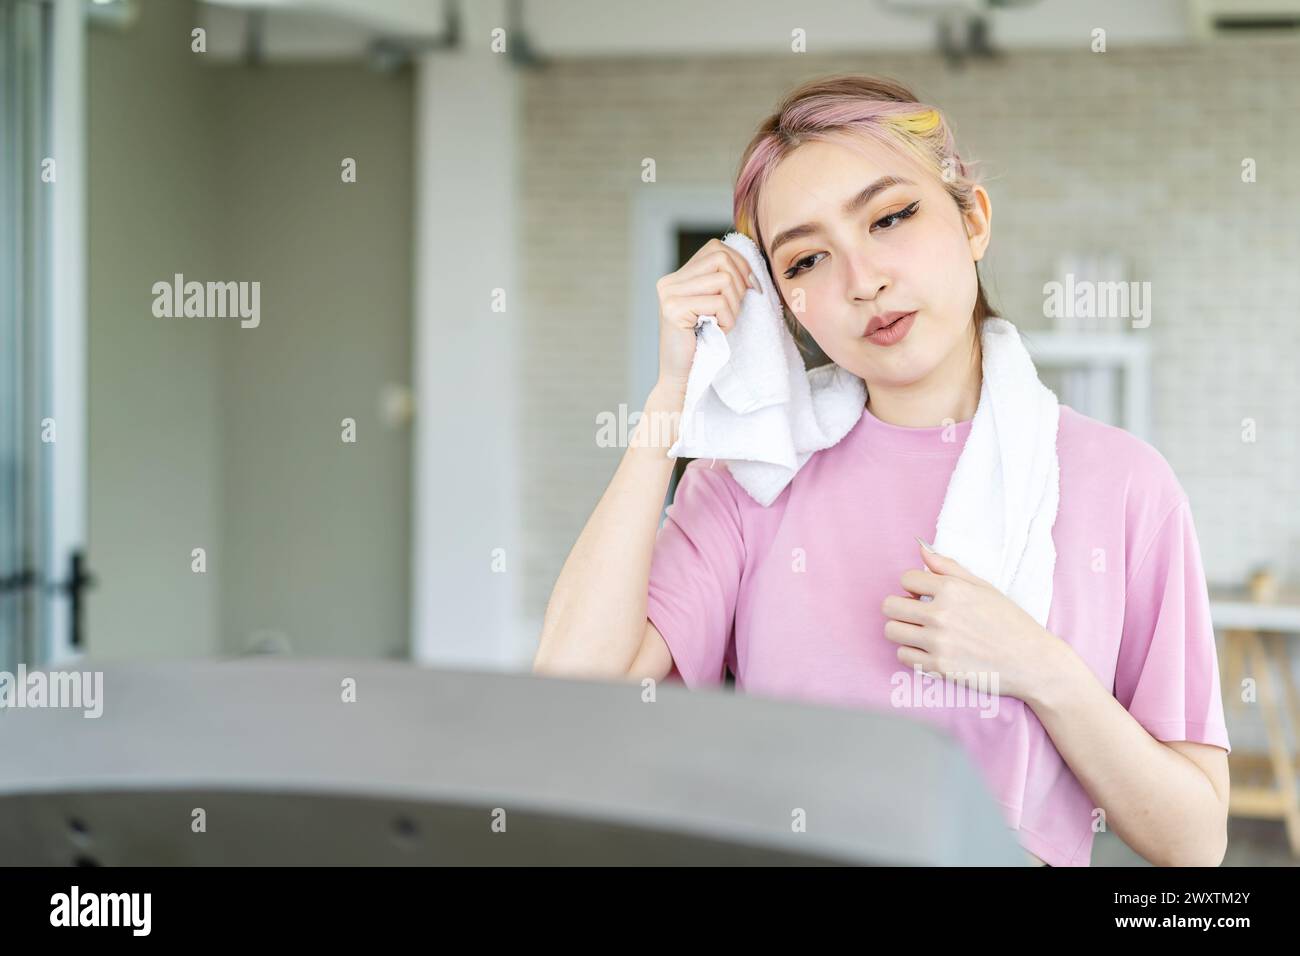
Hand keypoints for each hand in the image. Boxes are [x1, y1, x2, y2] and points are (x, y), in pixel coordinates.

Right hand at [654, 238, 758, 391]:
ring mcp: (669, 294)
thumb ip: (723, 282)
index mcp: (677, 277)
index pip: (716, 248)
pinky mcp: (674, 309)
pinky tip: (716, 332)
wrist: (682, 377)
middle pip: (722, 259)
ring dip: (733, 306)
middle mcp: (669, 281)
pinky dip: (727, 320)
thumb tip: (751, 265)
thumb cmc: (703, 344)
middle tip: (732, 310)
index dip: (740, 264)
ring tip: (721, 324)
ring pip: (723, 280)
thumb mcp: (715, 306)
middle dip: (739, 284)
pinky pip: (718, 302)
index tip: (749, 288)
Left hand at [880, 540, 1061, 703]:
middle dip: (900, 607)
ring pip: (892, 631)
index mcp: (951, 589)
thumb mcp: (984, 587)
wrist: (1032, 661)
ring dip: (903, 631)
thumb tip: (921, 549)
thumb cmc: (1010, 622)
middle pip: (890, 606)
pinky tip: (929, 651)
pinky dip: (912, 653)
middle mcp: (940, 615)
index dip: (913, 587)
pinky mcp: (938, 667)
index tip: (924, 596)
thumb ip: (949, 568)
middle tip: (917, 614)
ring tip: (921, 633)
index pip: (905, 579)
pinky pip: (903, 656)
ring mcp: (938, 643)